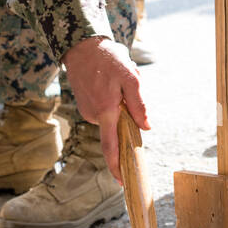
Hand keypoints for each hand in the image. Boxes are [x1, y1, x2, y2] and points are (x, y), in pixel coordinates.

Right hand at [63, 36, 148, 182]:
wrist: (81, 46)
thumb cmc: (107, 59)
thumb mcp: (130, 77)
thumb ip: (138, 104)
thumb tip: (146, 127)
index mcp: (106, 112)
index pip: (111, 147)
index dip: (116, 166)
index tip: (122, 181)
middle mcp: (94, 116)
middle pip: (116, 128)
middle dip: (126, 114)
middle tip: (126, 84)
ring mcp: (87, 111)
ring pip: (111, 116)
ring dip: (118, 103)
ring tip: (116, 78)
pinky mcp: (85, 105)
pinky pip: (104, 110)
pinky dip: (111, 100)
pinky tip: (108, 81)